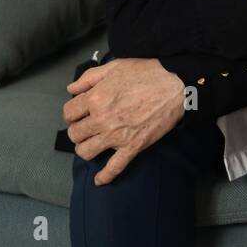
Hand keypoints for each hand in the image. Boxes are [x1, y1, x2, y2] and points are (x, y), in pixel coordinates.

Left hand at [62, 58, 185, 184]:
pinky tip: (99, 180)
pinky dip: (105, 176)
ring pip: (86, 152)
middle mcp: (102, 119)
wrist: (177, 86)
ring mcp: (117, 136)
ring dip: (85, 148)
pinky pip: (114, 167)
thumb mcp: (116, 66)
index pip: (69, 112)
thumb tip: (71, 89)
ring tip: (91, 142)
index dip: (72, 112)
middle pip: (74, 134)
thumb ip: (89, 77)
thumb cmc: (147, 73)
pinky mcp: (133, 146)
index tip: (79, 112)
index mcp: (96, 98)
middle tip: (86, 126)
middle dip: (77, 130)